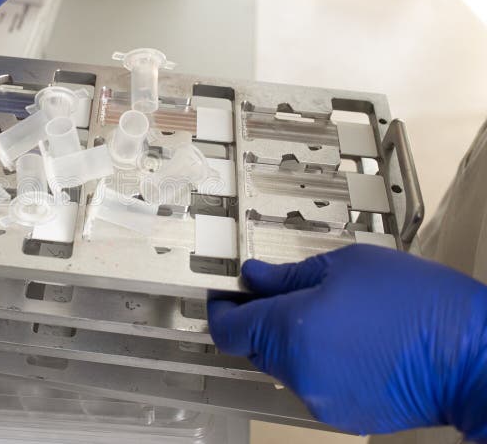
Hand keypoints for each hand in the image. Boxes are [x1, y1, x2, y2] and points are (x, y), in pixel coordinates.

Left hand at [208, 244, 486, 438]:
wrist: (472, 357)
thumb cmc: (418, 306)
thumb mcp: (347, 267)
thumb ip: (289, 275)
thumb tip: (255, 277)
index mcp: (290, 330)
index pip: (227, 328)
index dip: (220, 308)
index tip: (224, 294)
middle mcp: (297, 371)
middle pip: (254, 346)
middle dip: (261, 320)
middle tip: (286, 293)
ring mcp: (319, 399)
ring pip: (285, 365)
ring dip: (294, 342)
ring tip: (334, 316)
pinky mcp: (342, 415)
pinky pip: (314, 384)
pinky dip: (319, 363)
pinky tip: (351, 343)